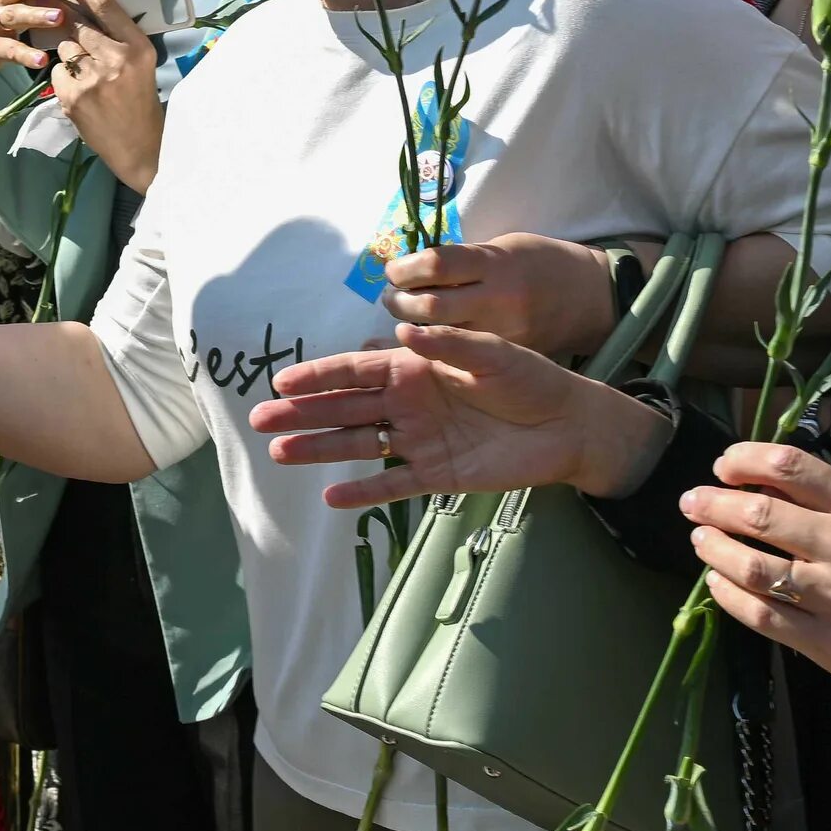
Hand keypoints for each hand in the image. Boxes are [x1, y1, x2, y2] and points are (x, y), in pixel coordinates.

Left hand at [45, 0, 164, 190]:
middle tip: (52, 8)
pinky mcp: (73, 97)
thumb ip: (118, 38)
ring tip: (83, 68)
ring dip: (68, 52)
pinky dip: (63, 76)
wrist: (138, 147)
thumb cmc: (140, 102)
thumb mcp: (141, 64)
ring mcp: (93, 79)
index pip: (105, 6)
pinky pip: (57, 71)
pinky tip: (78, 89)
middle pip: (78, 23)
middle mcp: (117, 59)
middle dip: (64, 16)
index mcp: (138, 47)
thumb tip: (85, 9)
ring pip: (65, 47)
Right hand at [248, 322, 672, 508]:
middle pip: (345, 408)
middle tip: (260, 421)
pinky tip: (330, 497)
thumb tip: (402, 333)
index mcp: (416, 368)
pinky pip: (392, 484)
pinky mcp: (437, 475)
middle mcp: (409, 403)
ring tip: (279, 454)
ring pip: (358, 445)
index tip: (281, 382)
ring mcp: (419, 440)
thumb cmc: (532, 379)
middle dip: (302, 414)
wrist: (570, 427)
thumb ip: (448, 346)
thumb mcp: (494, 353)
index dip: (318, 376)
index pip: (356, 370)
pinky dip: (362, 491)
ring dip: (319, 449)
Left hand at [377, 234, 622, 360]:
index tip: (393, 270)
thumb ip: (463, 261)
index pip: (435, 264)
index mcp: (494, 263)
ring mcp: (502, 333)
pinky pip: (460, 354)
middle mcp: (496, 299)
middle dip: (399, 301)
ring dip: (411, 327)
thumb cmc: (541, 263)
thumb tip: (412, 269)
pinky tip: (428, 339)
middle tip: (391, 296)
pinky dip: (437, 347)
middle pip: (429, 305)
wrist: (591, 298)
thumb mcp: (503, 248)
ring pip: (439, 336)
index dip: (405, 269)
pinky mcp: (506, 356)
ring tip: (404, 317)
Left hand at [681, 442, 830, 703]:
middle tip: (691, 502)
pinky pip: (761, 615)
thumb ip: (823, 498)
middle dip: (713, 504)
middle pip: (759, 515)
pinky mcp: (826, 642)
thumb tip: (753, 478)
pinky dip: (728, 594)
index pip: (789, 465)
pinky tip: (716, 581)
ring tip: (700, 539)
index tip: (722, 467)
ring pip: (753, 567)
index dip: (743, 460)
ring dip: (713, 548)